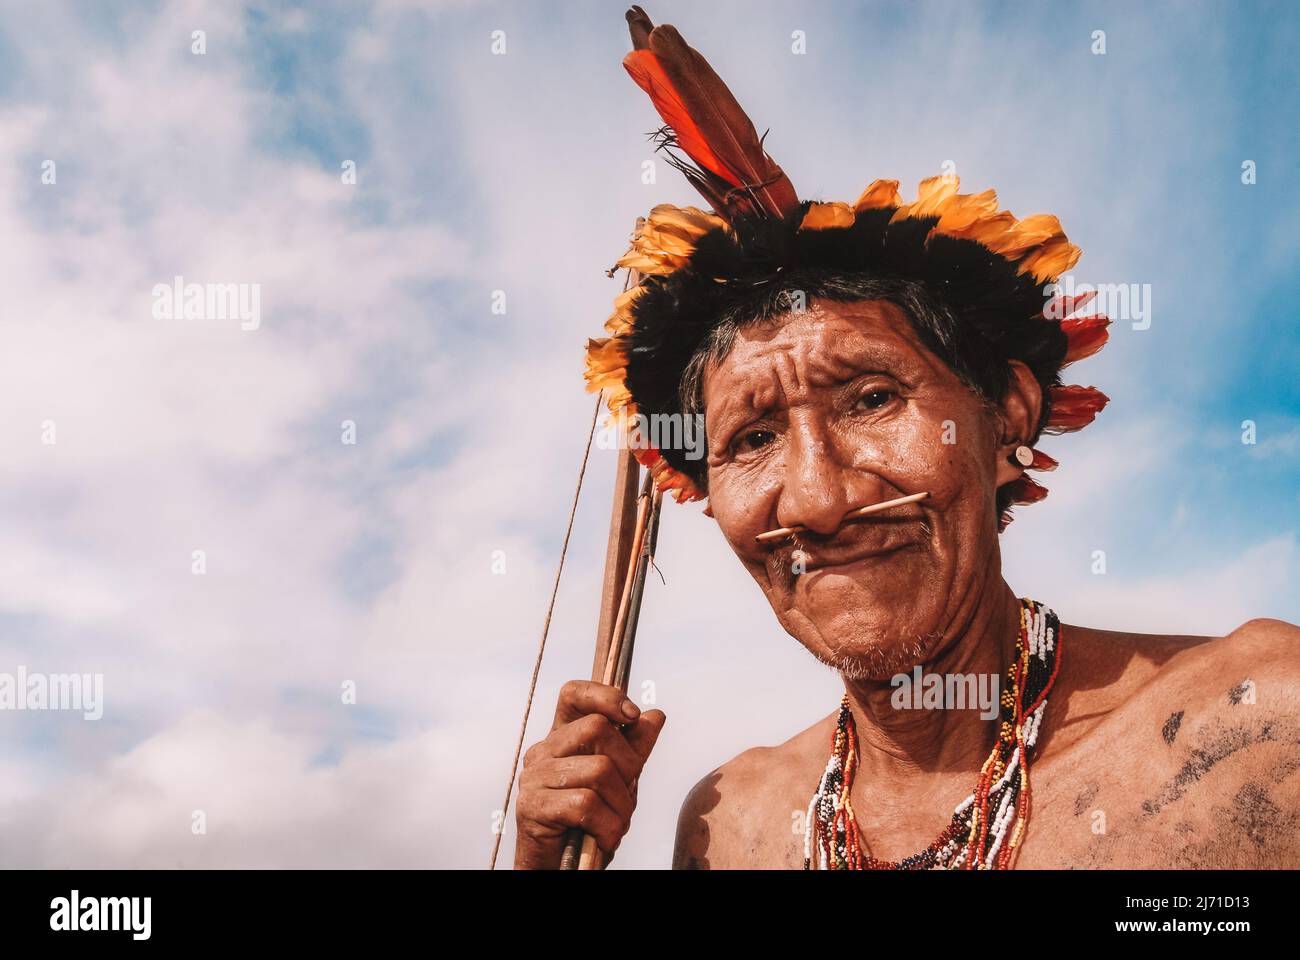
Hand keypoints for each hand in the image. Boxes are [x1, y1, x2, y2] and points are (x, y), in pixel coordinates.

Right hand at [514, 679, 666, 868]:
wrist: (561, 868)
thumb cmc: (589, 822)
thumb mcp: (620, 781)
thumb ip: (635, 749)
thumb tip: (656, 716)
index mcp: (561, 738)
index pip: (573, 693)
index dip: (605, 695)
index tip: (632, 716)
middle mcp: (543, 751)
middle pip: (597, 729)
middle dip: (627, 764)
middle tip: (626, 795)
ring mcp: (534, 777)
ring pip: (598, 769)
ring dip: (620, 804)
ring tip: (616, 824)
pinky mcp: (532, 806)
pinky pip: (586, 803)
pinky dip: (607, 826)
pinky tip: (604, 837)